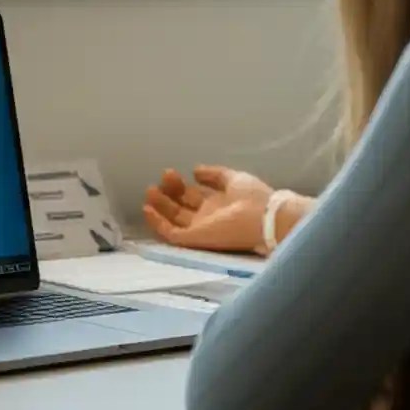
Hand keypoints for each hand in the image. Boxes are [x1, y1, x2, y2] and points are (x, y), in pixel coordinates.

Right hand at [142, 165, 273, 255]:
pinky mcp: (193, 239)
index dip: (180, 185)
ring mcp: (199, 229)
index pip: (192, 195)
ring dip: (160, 206)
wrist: (263, 218)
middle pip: (181, 206)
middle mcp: (206, 217)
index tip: (170, 173)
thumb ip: (214, 174)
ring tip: (150, 191)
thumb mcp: (234, 178)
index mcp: (217, 203)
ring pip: (173, 220)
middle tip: (161, 179)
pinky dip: (157, 223)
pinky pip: (170, 234)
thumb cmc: (253, 197)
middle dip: (169, 193)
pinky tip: (147, 209)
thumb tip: (195, 170)